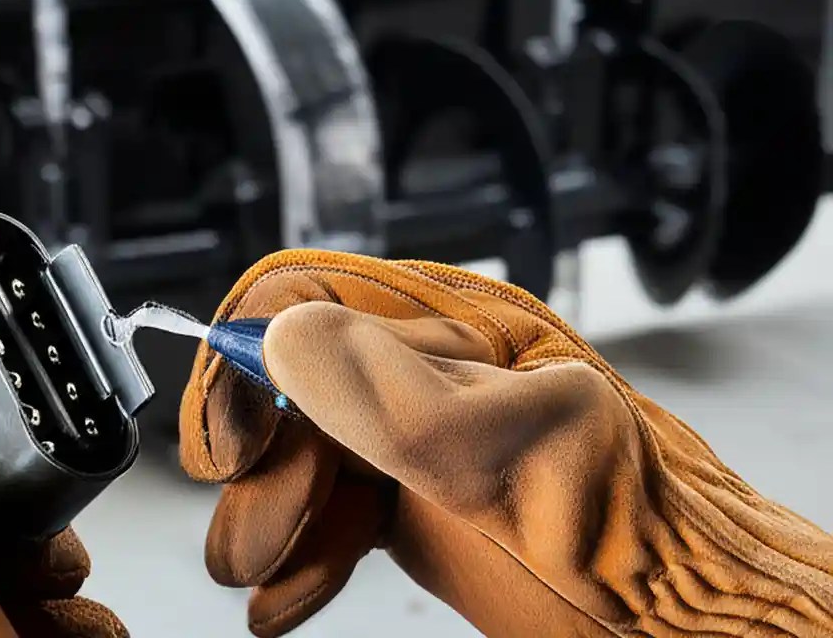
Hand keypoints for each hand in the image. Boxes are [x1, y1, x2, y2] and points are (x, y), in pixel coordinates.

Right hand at [180, 250, 832, 636]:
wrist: (674, 600)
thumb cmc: (632, 512)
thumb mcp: (516, 443)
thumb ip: (396, 394)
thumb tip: (285, 340)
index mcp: (438, 321)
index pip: (299, 301)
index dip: (241, 366)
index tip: (229, 445)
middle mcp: (410, 368)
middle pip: (280, 391)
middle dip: (259, 472)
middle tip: (258, 542)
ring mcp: (402, 435)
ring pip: (290, 461)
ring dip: (264, 525)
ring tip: (268, 583)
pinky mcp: (400, 497)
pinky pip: (319, 514)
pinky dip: (294, 560)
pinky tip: (286, 602)